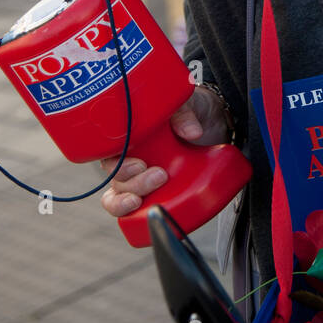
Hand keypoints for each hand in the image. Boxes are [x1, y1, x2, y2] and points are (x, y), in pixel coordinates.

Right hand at [99, 86, 231, 220]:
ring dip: (124, 203)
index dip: (117, 163)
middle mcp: (128, 159)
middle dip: (132, 183)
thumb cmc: (192, 110)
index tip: (140, 164)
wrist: (214, 123)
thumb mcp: (186, 104)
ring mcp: (139, 179)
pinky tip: (149, 216)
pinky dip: (136, 219)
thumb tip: (192, 133)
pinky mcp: (156, 194)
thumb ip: (185, 113)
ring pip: (117, 197)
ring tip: (141, 201)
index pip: (108, 152)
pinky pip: (137, 212)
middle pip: (115, 178)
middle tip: (159, 176)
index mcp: (128, 136)